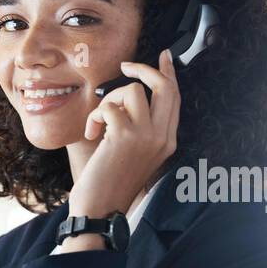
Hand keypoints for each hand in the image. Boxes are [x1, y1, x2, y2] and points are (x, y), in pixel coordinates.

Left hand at [71, 48, 180, 222]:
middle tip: (124, 66)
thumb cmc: (109, 184)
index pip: (175, 98)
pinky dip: (95, 116)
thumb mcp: (133, 155)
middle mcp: (162, 137)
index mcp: (168, 141)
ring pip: (133, 92)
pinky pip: (109, 106)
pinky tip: (91, 134)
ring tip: (99, 124)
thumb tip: (130, 98)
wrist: (99, 210)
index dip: (169, 74)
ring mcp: (146, 136)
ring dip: (108, 101)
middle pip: (164, 86)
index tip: (164, 57)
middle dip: (143, 70)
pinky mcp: (124, 136)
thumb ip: (140, 129)